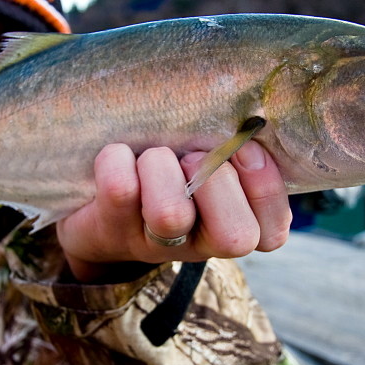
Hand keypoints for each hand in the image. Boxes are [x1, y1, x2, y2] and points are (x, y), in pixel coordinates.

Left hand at [57, 140, 291, 281]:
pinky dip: (118, 159)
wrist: (93, 206)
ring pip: (171, 214)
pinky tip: (118, 154)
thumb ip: (235, 148)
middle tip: (193, 158)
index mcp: (230, 228)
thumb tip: (251, 118)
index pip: (272, 235)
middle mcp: (195, 246)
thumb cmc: (166, 171)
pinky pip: (120, 190)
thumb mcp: (208, 162)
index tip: (246, 151)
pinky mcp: (107, 230)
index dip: (265, 189)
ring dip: (164, 168)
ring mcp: (151, 243)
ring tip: (154, 156)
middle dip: (217, 178)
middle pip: (234, 236)